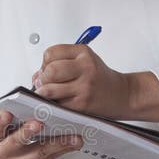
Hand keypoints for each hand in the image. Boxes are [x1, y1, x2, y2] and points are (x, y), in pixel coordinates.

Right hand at [0, 110, 81, 158]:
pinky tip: (74, 143)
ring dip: (58, 143)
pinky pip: (50, 158)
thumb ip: (8, 122)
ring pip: (40, 152)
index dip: (0, 121)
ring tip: (74, 137)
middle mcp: (2, 153)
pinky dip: (63, 149)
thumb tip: (32, 104)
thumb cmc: (1, 146)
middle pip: (16, 142)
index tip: (7, 113)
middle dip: (28, 132)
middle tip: (39, 123)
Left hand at [32, 44, 158, 122]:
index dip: (44, 63)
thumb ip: (60, 63)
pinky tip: (56, 102)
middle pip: (50, 71)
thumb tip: (36, 76)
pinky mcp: (82, 104)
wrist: (122, 94)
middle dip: (43, 78)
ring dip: (43, 93)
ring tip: (48, 94)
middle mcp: (85, 67)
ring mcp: (84, 87)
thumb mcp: (84, 60)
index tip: (48, 69)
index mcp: (83, 53)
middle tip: (46, 83)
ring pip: (49, 89)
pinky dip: (51, 105)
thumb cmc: (100, 78)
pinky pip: (57, 105)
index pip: (50, 53)